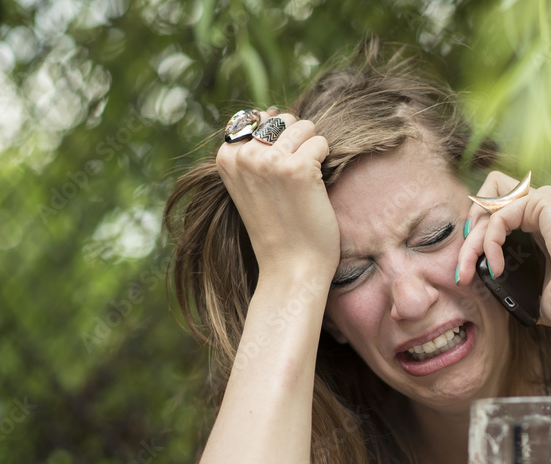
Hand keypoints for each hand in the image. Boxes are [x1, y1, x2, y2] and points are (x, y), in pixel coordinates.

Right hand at [216, 111, 338, 279]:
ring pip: (303, 126)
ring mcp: (270, 160)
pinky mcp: (298, 168)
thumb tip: (270, 109)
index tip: (274, 176)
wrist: (291, 267)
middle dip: (295, 142)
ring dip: (311, 151)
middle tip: (291, 182)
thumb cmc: (277, 227)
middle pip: (281, 118)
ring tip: (302, 184)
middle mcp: (244, 156)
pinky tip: (313, 189)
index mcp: (226, 157)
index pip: (257, 118)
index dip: (276, 143)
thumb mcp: (250, 183)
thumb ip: (253, 148)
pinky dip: (324, 162)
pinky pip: (321, 142)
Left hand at [456, 171, 550, 327]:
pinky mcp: (544, 201)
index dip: (473, 235)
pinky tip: (498, 267)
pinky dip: (490, 242)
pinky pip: (499, 216)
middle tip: (462, 273)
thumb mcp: (526, 286)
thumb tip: (483, 280)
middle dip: (467, 240)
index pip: (490, 212)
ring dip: (473, 242)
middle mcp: (538, 207)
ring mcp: (542, 201)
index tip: (465, 268)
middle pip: (483, 205)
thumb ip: (506, 276)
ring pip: (487, 208)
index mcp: (535, 223)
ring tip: (471, 272)